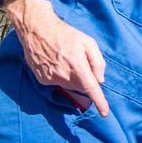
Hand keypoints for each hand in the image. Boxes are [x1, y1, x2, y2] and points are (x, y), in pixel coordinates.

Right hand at [3, 0, 109, 114]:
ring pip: (70, 87)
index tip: (104, 113)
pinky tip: (56, 63)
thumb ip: (98, 62)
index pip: (91, 89)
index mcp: (77, 65)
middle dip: (85, 80)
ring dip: (73, 79)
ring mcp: (51, 78)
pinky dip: (61, 77)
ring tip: (66, 61)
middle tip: (79, 63)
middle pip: (81, 88)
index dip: (99, 102)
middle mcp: (63, 75)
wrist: (37, 29)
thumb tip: (99, 80)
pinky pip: (58, 84)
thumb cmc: (65, 34)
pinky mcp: (43, 80)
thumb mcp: (88, 42)